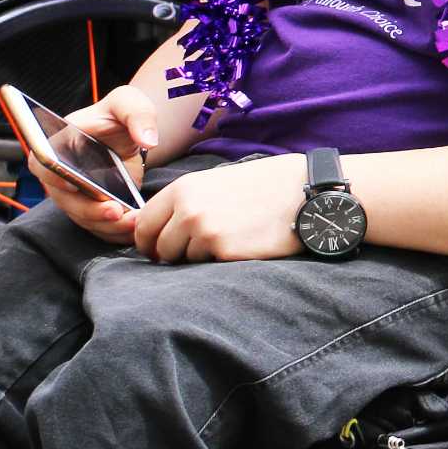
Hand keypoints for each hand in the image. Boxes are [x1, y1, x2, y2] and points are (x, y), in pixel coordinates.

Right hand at [27, 84, 159, 239]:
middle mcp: (60, 174)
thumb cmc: (120, 115)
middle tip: (116, 211)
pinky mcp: (90, 208)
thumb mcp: (129, 103)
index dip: (53, 176)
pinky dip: (115, 231)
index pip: (43, 163)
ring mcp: (74, 194)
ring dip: (106, 225)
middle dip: (89, 210)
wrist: (129, 134)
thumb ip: (138, 114)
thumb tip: (147, 139)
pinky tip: (135, 226)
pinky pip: (98, 226)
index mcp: (58, 144)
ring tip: (133, 222)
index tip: (72, 185)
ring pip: (82, 218)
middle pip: (64, 200)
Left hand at [131, 154, 308, 263]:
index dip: (148, 241)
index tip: (159, 247)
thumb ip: (182, 202)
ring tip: (227, 239)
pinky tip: (241, 244)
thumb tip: (147, 226)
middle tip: (194, 249)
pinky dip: (220, 260)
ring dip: (198, 256)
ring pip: (183, 259)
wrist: (304, 191)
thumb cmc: (263, 185)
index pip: (143, 224)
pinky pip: (207, 266)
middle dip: (171, 253)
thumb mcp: (215, 182)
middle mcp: (188, 210)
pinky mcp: (224, 252)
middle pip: (158, 247)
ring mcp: (205, 232)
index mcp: (183, 188)